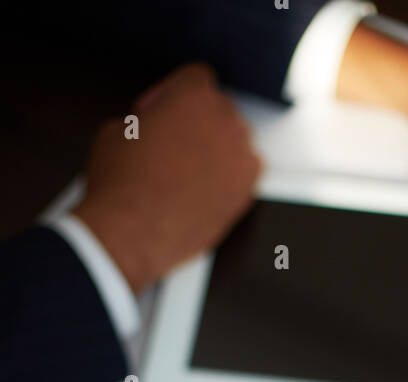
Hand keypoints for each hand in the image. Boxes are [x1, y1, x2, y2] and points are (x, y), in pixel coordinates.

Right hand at [74, 63, 261, 293]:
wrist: (128, 233)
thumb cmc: (120, 185)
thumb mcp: (118, 130)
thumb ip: (148, 121)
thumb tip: (153, 129)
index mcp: (194, 96)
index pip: (196, 79)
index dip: (172, 94)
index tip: (161, 112)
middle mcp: (225, 123)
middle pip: (218, 110)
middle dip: (195, 123)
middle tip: (172, 143)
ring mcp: (239, 160)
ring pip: (235, 142)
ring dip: (214, 150)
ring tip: (185, 169)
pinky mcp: (245, 195)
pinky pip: (245, 174)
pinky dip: (229, 178)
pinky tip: (204, 187)